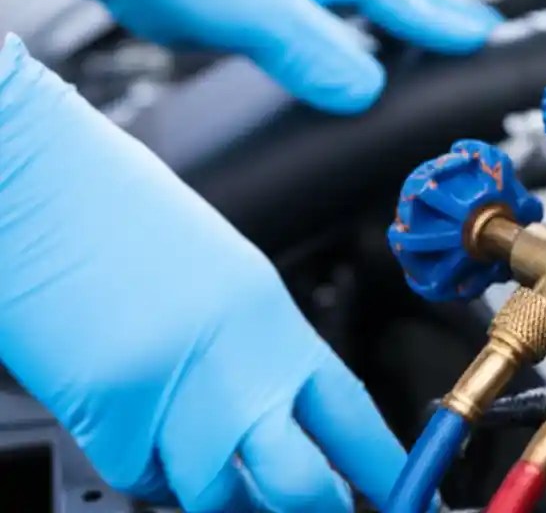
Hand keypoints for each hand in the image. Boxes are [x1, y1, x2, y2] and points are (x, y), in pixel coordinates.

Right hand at [0, 36, 404, 510]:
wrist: (32, 170)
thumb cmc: (112, 208)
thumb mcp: (217, 270)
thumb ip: (253, 343)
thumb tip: (278, 410)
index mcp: (271, 314)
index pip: (351, 412)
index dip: (383, 465)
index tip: (403, 492)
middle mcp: (233, 356)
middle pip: (300, 481)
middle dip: (312, 506)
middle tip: (313, 507)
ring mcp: (170, 389)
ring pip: (218, 496)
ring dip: (225, 500)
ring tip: (227, 485)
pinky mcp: (105, 410)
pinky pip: (141, 477)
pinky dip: (151, 477)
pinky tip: (150, 451)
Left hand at [22, 0, 500, 113]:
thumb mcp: (262, 16)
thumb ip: (316, 53)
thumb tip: (366, 92)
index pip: (409, 3)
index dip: (449, 27)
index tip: (487, 41)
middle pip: (403, 1)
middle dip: (444, 18)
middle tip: (483, 33)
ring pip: (373, 14)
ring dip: (408, 30)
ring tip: (439, 46)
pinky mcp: (280, 12)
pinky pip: (342, 32)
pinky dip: (365, 45)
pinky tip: (364, 60)